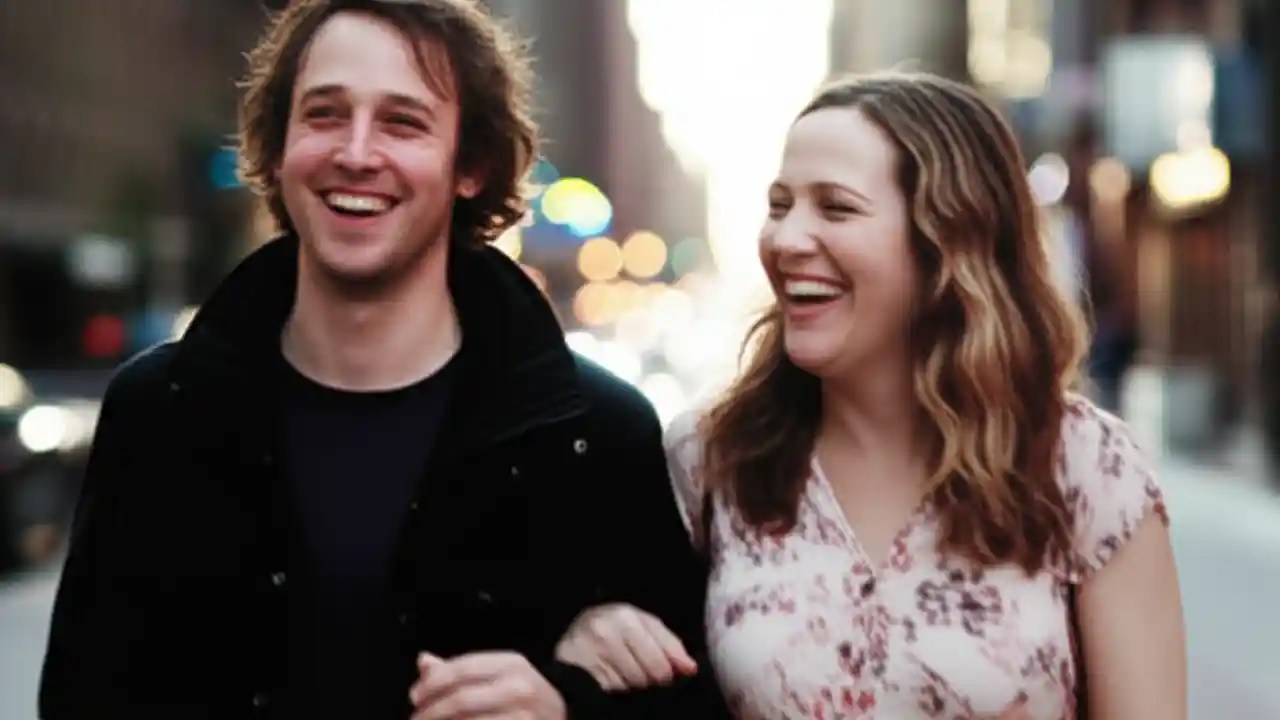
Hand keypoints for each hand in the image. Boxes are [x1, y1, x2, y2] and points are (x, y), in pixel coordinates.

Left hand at [409, 651, 565, 719]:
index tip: (414, 696)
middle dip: (431, 712)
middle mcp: (519, 687)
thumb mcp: (497, 673)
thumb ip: (460, 669)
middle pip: (461, 699)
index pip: (461, 669)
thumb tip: (424, 661)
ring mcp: (523, 715)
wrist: (563, 713)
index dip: (432, 684)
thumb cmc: (521, 693)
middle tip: (415, 719)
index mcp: (511, 663)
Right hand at [554, 603, 696, 691]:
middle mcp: (606, 631)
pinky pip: (610, 692)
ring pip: (630, 686)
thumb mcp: (643, 625)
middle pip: (648, 676)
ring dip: (631, 686)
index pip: (661, 661)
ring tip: (622, 671)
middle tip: (640, 671)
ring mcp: (589, 652)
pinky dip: (614, 690)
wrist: (572, 633)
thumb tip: (690, 668)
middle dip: (650, 679)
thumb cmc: (615, 627)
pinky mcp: (576, 673)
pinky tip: (609, 678)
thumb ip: (669, 644)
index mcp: (627, 617)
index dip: (668, 673)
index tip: (666, 674)